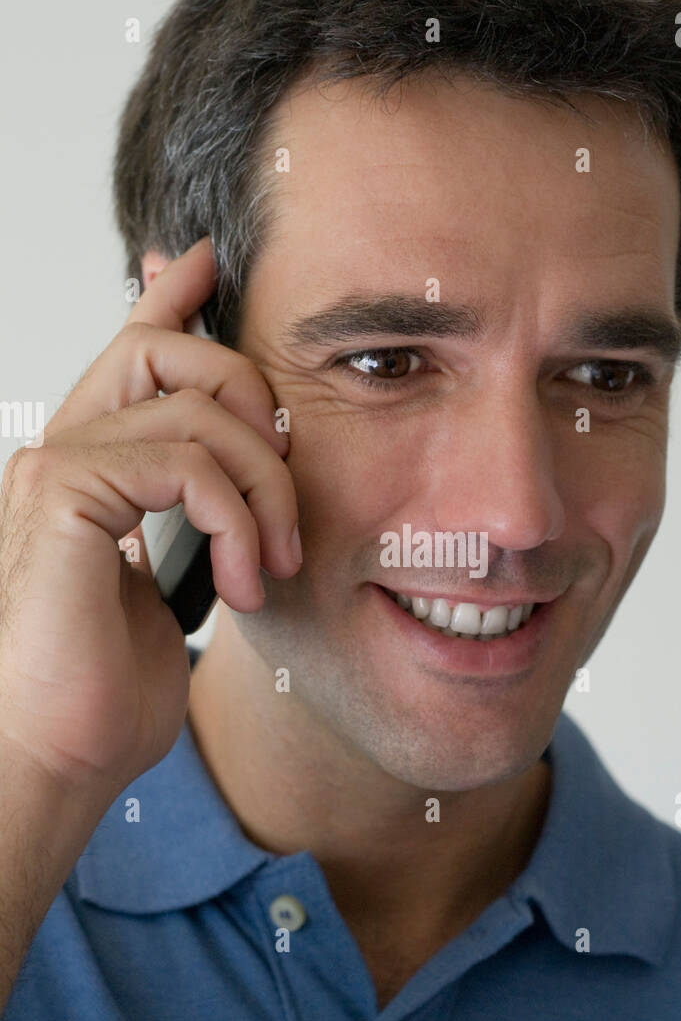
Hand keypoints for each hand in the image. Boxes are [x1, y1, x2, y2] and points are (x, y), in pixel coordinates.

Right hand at [0, 238, 298, 795]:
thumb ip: (192, 527)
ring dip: (263, 489)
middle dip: (251, 399)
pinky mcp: (63, 494)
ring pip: (196, 408)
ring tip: (271, 568)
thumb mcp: (172, 593)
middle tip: (285, 490)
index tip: (207, 261)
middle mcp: (61, 455)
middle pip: (164, 349)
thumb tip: (233, 498)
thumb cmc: (102, 694)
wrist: (56, 760)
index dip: (170, 297)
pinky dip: (235, 517)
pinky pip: (185, 459)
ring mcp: (55, 469)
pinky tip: (241, 582)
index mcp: (87, 472)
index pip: (128, 356)